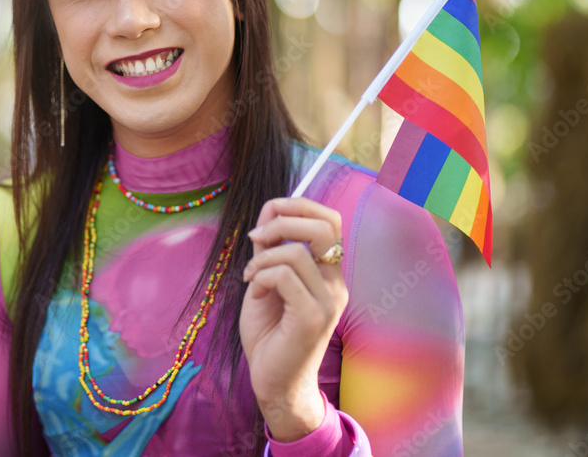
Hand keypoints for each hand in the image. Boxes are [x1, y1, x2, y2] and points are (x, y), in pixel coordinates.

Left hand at [238, 197, 347, 441]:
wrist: (274, 383)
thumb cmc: (270, 335)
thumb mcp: (266, 281)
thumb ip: (270, 249)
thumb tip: (268, 213)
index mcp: (328, 273)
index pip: (329, 220)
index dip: (298, 205)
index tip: (267, 216)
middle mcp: (336, 283)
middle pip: (325, 225)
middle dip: (284, 219)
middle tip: (257, 237)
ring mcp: (328, 301)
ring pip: (297, 251)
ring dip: (263, 256)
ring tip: (251, 275)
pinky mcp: (312, 317)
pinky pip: (285, 276)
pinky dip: (261, 275)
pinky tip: (254, 290)